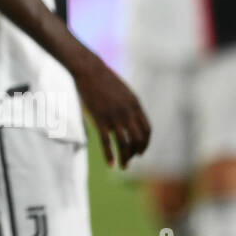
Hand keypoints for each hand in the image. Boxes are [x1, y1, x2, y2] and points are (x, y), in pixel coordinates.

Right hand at [70, 46, 150, 168]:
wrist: (88, 69)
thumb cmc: (102, 78)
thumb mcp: (122, 90)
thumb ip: (128, 104)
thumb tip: (130, 115)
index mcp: (135, 105)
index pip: (147, 130)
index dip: (145, 143)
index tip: (140, 152)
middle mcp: (128, 112)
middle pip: (138, 139)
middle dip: (136, 153)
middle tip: (130, 160)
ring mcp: (114, 116)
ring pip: (124, 144)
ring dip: (125, 158)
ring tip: (123, 166)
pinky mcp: (100, 119)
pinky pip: (107, 142)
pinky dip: (110, 156)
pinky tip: (110, 164)